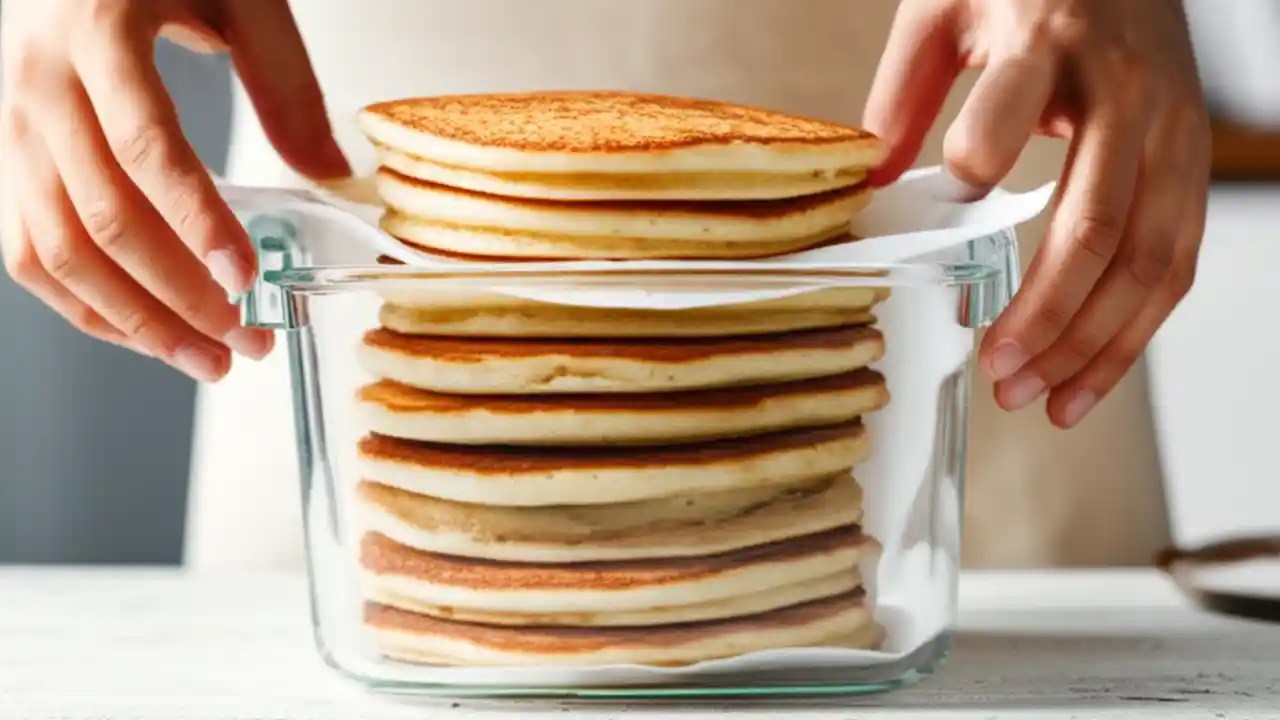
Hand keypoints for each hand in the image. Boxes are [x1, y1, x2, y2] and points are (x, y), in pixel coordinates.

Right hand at [0, 0, 348, 380]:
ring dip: (135, 321)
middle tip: (247, 341)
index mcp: (97, 33)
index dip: (197, 224)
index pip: (145, 149)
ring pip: (56, 251)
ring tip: (207, 358)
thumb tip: (331, 172)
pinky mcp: (6, 158)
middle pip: (100, 219)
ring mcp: (10, 127)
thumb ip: (285, 82)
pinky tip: (144, 332)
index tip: (247, 278)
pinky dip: (83, 306)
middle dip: (180, 297)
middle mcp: (39, 85)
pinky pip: (27, 250)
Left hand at [864, 0, 1209, 427]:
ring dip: (1093, 344)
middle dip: (1045, 315)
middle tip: (998, 374)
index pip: (1005, 118)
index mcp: (1046, 42)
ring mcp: (1170, 130)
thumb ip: (902, 92)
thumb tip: (871, 186)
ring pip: (1149, 260)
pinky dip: (1135, 330)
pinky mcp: (1192, 160)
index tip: (935, 229)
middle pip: (1096, 224)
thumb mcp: (944, 8)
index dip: (971, 172)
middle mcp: (1124, 92)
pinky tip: (1088, 376)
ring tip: (1038, 399)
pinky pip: (1175, 261)